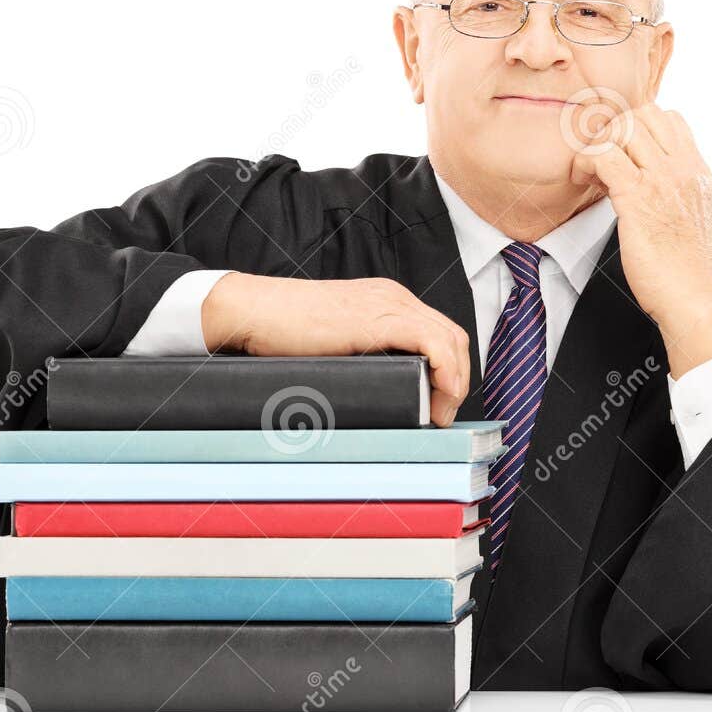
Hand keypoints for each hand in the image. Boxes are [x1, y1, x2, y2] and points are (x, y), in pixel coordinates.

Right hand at [201, 273, 470, 426]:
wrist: (253, 310)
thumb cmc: (281, 331)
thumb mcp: (334, 343)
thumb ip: (359, 358)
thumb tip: (376, 398)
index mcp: (385, 300)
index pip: (439, 331)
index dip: (450, 369)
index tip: (439, 403)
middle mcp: (393, 297)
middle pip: (452, 335)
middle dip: (458, 378)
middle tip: (442, 414)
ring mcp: (389, 304)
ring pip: (449, 339)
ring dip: (455, 381)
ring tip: (439, 414)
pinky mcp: (379, 319)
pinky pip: (433, 343)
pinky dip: (447, 372)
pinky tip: (440, 396)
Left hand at [569, 102, 711, 376]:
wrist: (692, 296)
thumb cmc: (684, 265)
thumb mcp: (691, 213)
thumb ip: (675, 187)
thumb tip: (646, 173)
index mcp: (697, 170)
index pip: (669, 118)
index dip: (637, 125)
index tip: (620, 150)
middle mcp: (682, 168)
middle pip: (643, 114)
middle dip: (613, 131)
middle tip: (599, 159)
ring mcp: (662, 180)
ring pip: (623, 128)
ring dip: (597, 145)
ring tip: (589, 172)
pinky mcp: (637, 198)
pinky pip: (604, 156)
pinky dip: (586, 162)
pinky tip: (582, 181)